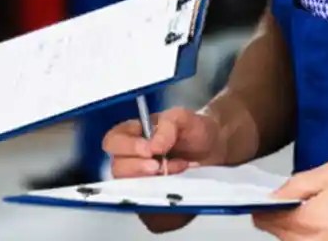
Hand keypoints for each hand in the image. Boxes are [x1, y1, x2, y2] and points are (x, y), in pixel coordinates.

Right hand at [102, 107, 231, 233]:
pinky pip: (148, 210)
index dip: (126, 147)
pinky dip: (161, 203)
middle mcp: (131, 158)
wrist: (214, 149)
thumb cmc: (194, 130)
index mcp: (132, 135)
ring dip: (152, 183)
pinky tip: (177, 191)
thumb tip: (153, 146)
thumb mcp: (182, 118)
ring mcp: (142, 181)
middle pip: (118, 169)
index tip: (150, 150)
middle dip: (139, 168)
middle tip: (160, 165)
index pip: (113, 142)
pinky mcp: (154, 198)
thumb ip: (167, 126)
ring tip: (176, 172)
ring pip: (131, 189)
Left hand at [252, 161, 327, 239]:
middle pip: (278, 235)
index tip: (266, 202)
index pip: (265, 220)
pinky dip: (313, 239)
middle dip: (281, 220)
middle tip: (296, 206)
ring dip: (297, 232)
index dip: (263, 208)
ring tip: (318, 217)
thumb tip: (274, 195)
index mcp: (305, 225)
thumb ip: (296, 184)